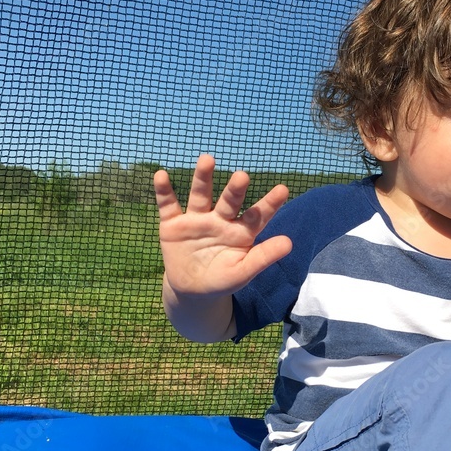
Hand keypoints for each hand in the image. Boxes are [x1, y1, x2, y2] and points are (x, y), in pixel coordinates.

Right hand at [154, 154, 291, 297]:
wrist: (191, 290)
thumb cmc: (222, 279)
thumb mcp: (243, 272)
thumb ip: (263, 257)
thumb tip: (289, 243)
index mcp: (240, 231)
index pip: (257, 215)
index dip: (270, 203)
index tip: (283, 190)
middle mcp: (220, 219)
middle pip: (229, 201)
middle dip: (235, 189)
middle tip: (242, 176)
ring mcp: (197, 219)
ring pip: (200, 195)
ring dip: (202, 178)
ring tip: (207, 159)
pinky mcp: (173, 223)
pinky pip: (168, 205)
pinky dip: (164, 191)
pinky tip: (161, 176)